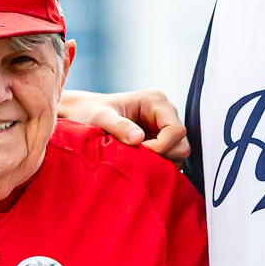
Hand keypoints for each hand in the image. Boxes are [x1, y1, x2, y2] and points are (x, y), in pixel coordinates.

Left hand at [58, 88, 189, 160]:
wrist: (83, 114)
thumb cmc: (90, 111)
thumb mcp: (101, 118)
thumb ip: (118, 126)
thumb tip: (139, 139)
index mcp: (155, 101)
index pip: (175, 129)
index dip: (162, 147)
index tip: (140, 154)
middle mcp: (164, 112)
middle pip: (181, 143)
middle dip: (163, 156)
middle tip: (139, 161)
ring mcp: (163, 126)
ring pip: (178, 152)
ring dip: (161, 162)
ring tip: (137, 162)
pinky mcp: (159, 140)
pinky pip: (168, 157)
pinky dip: (158, 164)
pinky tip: (139, 164)